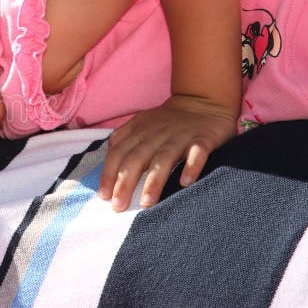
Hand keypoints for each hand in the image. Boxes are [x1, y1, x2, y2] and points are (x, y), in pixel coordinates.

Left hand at [98, 95, 237, 210]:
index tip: (104, 195)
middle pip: (137, 159)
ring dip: (154, 181)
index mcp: (138, 132)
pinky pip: (197, 152)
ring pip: (164, 159)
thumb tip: (106, 167)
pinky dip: (191, 166)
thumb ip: (122, 142)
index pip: (118, 153)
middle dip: (125, 183)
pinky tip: (185, 182)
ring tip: (146, 203)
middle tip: (118, 206)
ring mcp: (180, 136)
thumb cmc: (166, 121)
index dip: (109, 173)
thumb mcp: (139, 125)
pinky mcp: (203, 138)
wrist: (201, 100)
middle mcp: (156, 134)